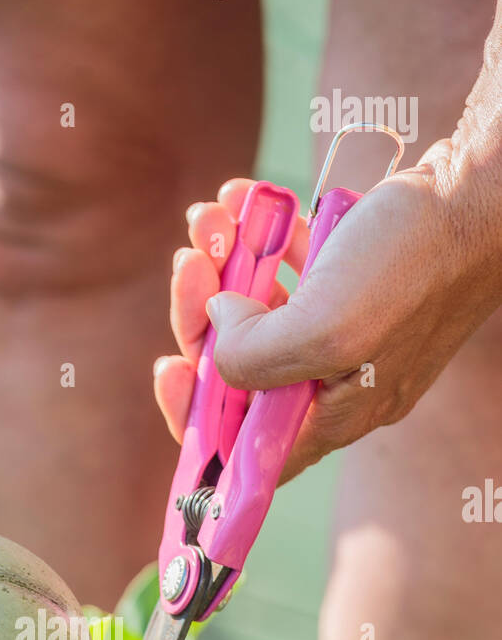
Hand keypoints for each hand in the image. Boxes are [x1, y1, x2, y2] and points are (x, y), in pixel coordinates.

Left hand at [154, 148, 501, 480]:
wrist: (480, 188)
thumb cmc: (413, 258)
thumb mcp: (325, 326)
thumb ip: (253, 354)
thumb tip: (217, 327)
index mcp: (331, 417)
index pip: (243, 451)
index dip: (194, 417)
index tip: (169, 366)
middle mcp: (336, 386)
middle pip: (240, 373)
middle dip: (202, 317)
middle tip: (190, 264)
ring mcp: (347, 335)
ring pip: (258, 316)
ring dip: (222, 269)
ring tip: (211, 218)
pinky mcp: (354, 286)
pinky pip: (289, 275)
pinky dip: (259, 243)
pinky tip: (242, 200)